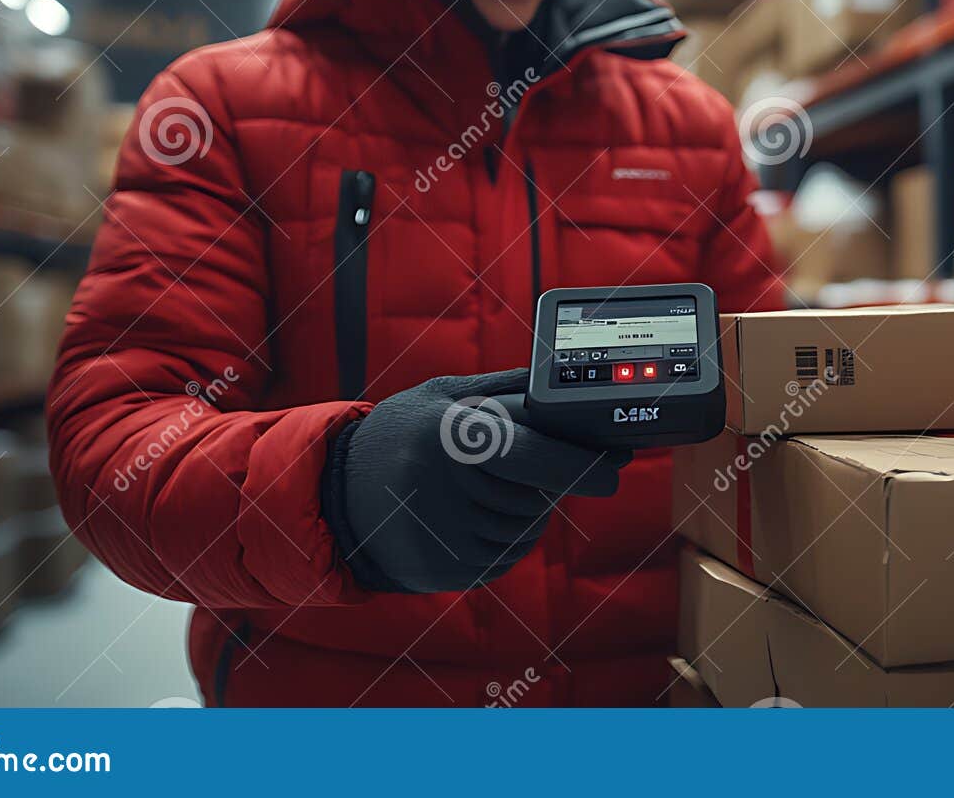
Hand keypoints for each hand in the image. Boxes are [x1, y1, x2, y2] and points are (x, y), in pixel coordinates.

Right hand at [321, 369, 630, 592]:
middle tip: (517, 467)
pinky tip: (475, 516)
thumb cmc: (402, 434)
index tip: (615, 467)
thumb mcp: (442, 396)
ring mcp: (449, 537)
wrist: (338, 496)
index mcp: (448, 436)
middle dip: (544, 481)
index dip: (579, 463)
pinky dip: (507, 535)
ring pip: (528, 527)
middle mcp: (448, 490)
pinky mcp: (452, 571)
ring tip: (483, 489)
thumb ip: (504, 391)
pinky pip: (509, 554)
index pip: (531, 453)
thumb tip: (562, 382)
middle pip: (537, 493)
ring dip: (525, 509)